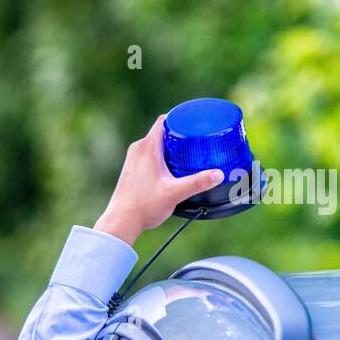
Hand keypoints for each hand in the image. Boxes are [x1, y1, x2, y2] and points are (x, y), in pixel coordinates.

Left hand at [93, 115, 224, 245]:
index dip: (180, 118)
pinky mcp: (131, 170)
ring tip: (187, 152)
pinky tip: (171, 166)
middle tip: (196, 139)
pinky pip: (148, 155)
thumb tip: (219, 175)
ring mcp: (132, 160)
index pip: (164, 120)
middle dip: (179, 133)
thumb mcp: (175, 192)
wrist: (121, 221)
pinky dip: (161, 155)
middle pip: (161, 132)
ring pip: (154, 144)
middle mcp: (137, 149)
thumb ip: (198, 182)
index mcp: (147, 147)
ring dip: (170, 145)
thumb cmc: (144, 206)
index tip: (194, 122)